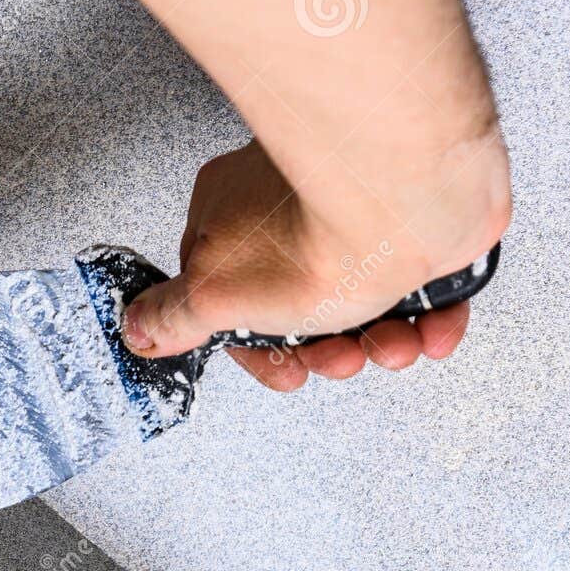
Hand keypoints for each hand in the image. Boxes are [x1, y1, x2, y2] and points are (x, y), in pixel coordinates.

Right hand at [121, 141, 505, 390]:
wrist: (418, 199)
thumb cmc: (318, 233)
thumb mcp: (219, 297)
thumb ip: (175, 317)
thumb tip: (139, 328)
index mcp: (227, 213)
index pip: (229, 295)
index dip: (258, 348)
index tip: (284, 372)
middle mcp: (289, 203)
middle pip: (301, 303)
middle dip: (328, 350)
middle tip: (342, 360)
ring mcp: (356, 205)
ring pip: (363, 296)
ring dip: (380, 340)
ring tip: (393, 345)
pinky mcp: (416, 213)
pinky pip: (419, 279)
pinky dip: (427, 317)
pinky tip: (430, 329)